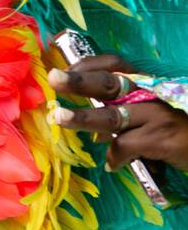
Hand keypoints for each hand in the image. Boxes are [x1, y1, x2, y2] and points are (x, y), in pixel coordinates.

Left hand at [48, 54, 187, 170]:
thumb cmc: (177, 128)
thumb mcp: (150, 114)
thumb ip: (122, 116)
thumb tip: (93, 130)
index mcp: (145, 84)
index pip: (115, 63)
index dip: (88, 64)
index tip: (64, 69)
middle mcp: (150, 94)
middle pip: (109, 83)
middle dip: (78, 81)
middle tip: (54, 79)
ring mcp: (156, 115)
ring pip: (112, 116)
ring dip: (83, 118)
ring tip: (59, 118)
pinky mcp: (161, 138)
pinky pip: (126, 146)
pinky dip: (115, 158)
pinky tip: (113, 166)